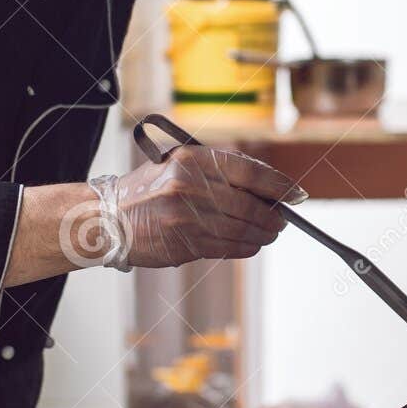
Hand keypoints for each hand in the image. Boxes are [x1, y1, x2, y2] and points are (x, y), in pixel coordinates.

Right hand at [108, 146, 305, 266]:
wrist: (109, 218)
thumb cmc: (148, 190)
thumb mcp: (180, 165)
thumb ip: (220, 170)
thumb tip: (267, 185)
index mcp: (194, 161)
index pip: (252, 173)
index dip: (280, 186)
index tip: (297, 194)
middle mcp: (192, 187)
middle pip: (252, 205)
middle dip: (274, 216)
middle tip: (283, 219)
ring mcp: (189, 217)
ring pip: (244, 230)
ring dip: (263, 234)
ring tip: (270, 233)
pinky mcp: (186, 244)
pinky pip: (229, 247)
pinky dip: (246, 247)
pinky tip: (252, 244)